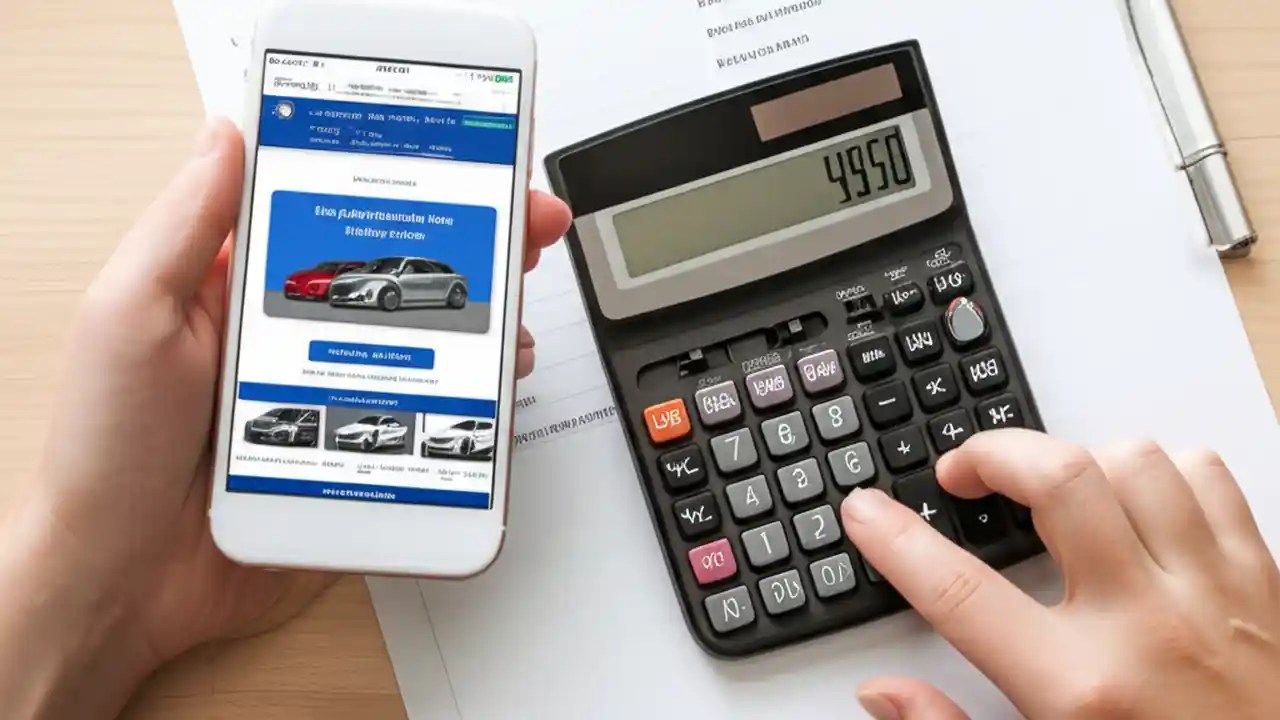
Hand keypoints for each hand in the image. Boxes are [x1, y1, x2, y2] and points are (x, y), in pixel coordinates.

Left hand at [0, 118, 570, 718]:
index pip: (338, 214)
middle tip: (525, 228)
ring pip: (427, 350)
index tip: (463, 161)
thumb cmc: (107, 448)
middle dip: (473, 245)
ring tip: (515, 323)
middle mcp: (296, 337)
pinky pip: (428, 425)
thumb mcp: (133, 314)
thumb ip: (185, 224)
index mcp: (243, 288)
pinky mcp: (355, 455)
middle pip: (401, 279)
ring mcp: (332, 397)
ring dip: (483, 329)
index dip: (404, 184)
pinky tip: (491, 395)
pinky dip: (471, 409)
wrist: (120, 581)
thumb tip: (228, 133)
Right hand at [843, 430, 1279, 719]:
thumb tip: (885, 696)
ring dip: (1078, 460)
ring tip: (1050, 489)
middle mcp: (1148, 625)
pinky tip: (1132, 501)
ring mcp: (1211, 593)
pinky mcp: (1259, 579)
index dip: (897, 541)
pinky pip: (1208, 478)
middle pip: (1057, 480)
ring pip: (1135, 462)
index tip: (866, 513)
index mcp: (1081, 689)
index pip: (960, 592)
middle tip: (963, 475)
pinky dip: (1163, 470)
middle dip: (991, 454)